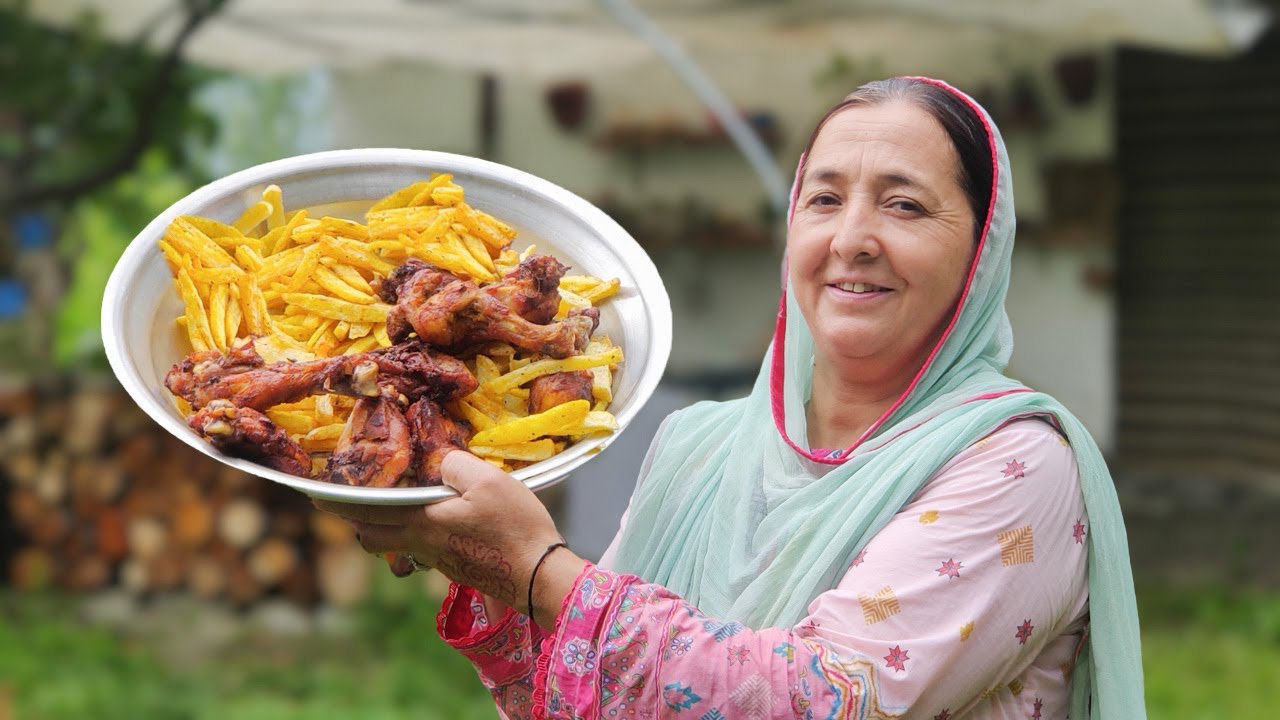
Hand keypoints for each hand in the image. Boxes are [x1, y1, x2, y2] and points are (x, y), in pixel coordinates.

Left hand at [313, 451, 568, 610]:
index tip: (315, 496)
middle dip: (358, 521)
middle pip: (374, 539)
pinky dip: (416, 535)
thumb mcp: (488, 481)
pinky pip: (423, 551)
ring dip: (387, 530)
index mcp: (423, 523)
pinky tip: (436, 521)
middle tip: (353, 502)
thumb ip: (455, 466)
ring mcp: (440, 561)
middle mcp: (424, 546)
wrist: (540, 577)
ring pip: (398, 547)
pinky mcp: (458, 569)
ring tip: (393, 508)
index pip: (368, 513)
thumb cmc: (515, 527)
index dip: (338, 504)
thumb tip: (440, 463)